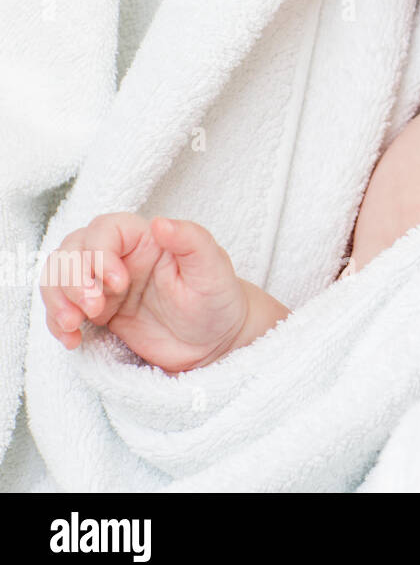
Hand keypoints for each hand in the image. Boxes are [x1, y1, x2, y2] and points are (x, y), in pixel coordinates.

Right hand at [39, 212, 249, 372]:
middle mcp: (121, 256)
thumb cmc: (218, 299)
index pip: (104, 230)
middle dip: (72, 279)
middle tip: (93, 309)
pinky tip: (72, 339)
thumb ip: (191, 241)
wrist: (215, 342)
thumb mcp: (213, 269)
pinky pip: (63, 309)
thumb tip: (160, 222)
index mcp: (146, 239)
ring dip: (57, 299)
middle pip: (72, 251)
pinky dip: (57, 322)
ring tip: (73, 324)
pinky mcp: (98, 311)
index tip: (118, 284)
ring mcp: (105, 284)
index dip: (99, 254)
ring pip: (59, 277)